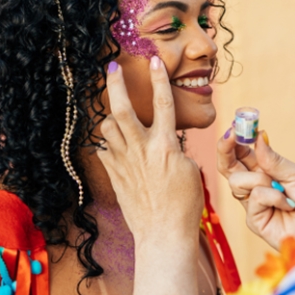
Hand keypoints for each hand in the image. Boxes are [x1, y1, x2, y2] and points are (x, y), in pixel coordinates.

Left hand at [97, 58, 203, 244]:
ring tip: (119, 116)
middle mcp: (141, 150)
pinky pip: (104, 151)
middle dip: (116, 84)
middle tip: (113, 68)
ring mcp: (124, 163)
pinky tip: (116, 146)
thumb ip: (176, 148)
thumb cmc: (184, 205)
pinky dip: (109, 144)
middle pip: (122, 108)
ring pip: (108, 127)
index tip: (154, 60)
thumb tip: (166, 138)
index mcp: (165, 146)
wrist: (163, 234)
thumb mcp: (190, 169)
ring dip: (112, 117)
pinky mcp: (114, 176)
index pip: (163, 103)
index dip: (159, 78)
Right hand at [217, 127, 294, 249]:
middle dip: (226, 150)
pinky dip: (273, 197)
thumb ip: (274, 160)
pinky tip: (288, 204)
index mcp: (265, 172)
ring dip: (261, 179)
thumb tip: (258, 137)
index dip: (233, 141)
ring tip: (283, 188)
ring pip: (238, 181)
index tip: (234, 126)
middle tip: (231, 136)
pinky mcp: (255, 221)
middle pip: (228, 167)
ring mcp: (253, 204)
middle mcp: (255, 187)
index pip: (240, 155)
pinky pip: (254, 198)